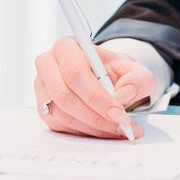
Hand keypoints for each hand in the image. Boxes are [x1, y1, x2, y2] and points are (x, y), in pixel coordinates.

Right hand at [33, 37, 157, 138]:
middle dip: (96, 116)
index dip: (97, 96)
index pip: (76, 73)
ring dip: (93, 127)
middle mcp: (48, 66)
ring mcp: (42, 89)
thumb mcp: (136, 70)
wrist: (108, 79)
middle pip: (65, 97)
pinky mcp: (44, 110)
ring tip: (119, 130)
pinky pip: (61, 127)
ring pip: (63, 115)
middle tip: (121, 125)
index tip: (119, 113)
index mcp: (67, 47)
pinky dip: (86, 133)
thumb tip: (122, 95)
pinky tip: (105, 131)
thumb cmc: (117, 72)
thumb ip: (137, 80)